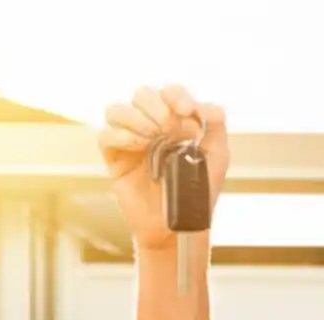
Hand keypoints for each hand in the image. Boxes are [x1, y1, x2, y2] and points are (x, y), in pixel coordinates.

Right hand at [98, 84, 228, 249]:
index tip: (185, 110)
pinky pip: (106, 135)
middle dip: (155, 105)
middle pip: (142, 94)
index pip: (170, 93)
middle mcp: (151, 125)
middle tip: (169, 128)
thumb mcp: (217, 157)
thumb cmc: (198, 190)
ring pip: (117, 109)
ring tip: (153, 137)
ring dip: (136, 117)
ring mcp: (131, 140)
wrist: (179, 223)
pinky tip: (139, 145)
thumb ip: (215, 128)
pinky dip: (122, 134)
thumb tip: (209, 107)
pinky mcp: (115, 157)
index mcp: (176, 121)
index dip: (175, 95)